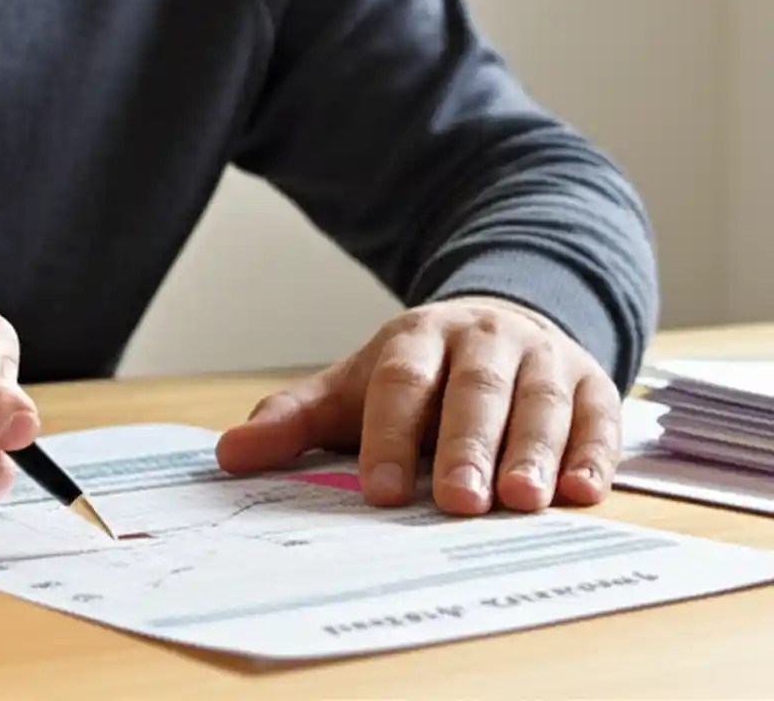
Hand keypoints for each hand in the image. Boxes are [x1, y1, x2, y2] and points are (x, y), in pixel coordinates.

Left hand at [216, 297, 621, 514]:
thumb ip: (294, 419)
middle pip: (475, 391)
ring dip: (534, 451)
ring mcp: (543, 359)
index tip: (380, 491)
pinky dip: (594, 454)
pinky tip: (582, 491)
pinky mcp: (592, 382)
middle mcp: (485, 340)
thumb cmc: (414, 375)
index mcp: (418, 338)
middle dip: (466, 446)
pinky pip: (598, 416)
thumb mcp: (351, 388)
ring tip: (522, 501)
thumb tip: (229, 454)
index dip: (389, 435)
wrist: (496, 326)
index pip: (400, 383)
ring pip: (541, 403)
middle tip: (458, 500)